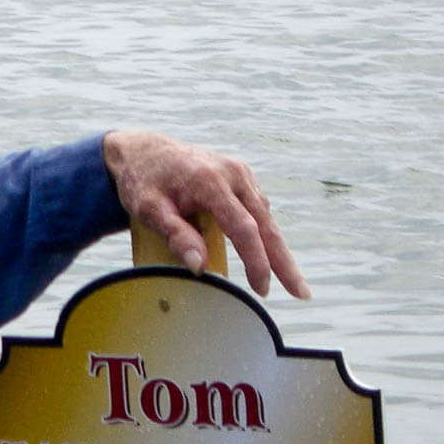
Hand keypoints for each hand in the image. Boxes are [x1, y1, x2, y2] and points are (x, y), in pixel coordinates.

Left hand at [102, 130, 309, 299]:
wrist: (144, 151)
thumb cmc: (143, 181)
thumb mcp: (148, 209)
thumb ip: (175, 235)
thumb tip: (201, 267)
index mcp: (210, 181)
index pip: (243, 227)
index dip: (255, 260)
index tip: (261, 287)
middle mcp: (233, 174)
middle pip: (266, 224)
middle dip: (284, 262)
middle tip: (300, 293)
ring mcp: (241, 174)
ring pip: (266, 218)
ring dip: (277, 250)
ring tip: (288, 281)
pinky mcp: (242, 178)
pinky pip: (258, 210)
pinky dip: (265, 234)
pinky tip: (268, 256)